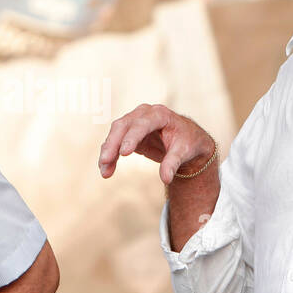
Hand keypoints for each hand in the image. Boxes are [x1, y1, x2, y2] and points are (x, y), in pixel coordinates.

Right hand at [98, 104, 212, 183]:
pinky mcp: (128, 134)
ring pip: (115, 134)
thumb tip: (166, 178)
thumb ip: (173, 163)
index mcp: (160, 114)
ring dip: (107, 151)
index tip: (123, 153)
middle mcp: (143, 114)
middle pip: (123, 126)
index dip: (132, 137)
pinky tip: (106, 169)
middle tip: (105, 161)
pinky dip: (109, 155)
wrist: (186, 141)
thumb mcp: (184, 152)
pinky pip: (114, 143)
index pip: (142, 124)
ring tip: (104, 171)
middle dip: (113, 143)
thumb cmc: (187, 142)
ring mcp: (134, 122)